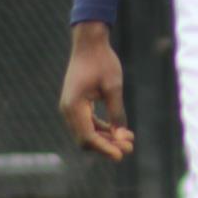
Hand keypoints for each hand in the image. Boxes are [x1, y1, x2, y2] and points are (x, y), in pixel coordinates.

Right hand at [58, 22, 134, 161]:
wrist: (89, 42)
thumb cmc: (102, 61)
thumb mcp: (113, 87)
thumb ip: (116, 112)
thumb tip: (121, 136)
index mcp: (73, 105)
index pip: (87, 136)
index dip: (104, 148)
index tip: (120, 155)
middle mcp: (68, 109)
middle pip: (86, 138)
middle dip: (107, 145)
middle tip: (130, 147)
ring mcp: (70, 107)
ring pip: (87, 133)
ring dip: (106, 139)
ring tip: (128, 140)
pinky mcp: (77, 104)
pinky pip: (88, 123)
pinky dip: (102, 129)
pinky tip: (119, 131)